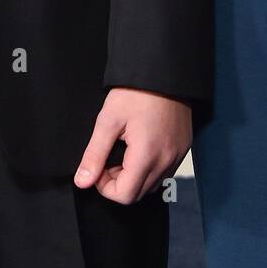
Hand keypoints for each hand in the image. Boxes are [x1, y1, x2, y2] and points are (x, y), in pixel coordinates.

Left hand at [73, 88, 191, 203]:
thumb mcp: (108, 120)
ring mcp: (178, 155)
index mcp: (147, 155)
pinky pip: (165, 172)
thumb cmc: (136, 92)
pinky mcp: (183, 148)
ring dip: (135, 177)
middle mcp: (166, 160)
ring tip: (125, 152)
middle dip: (119, 183)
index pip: (125, 195)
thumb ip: (94, 155)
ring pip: (153, 185)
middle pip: (139, 194)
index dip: (106, 187)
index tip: (100, 167)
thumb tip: (82, 181)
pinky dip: (150, 169)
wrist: (163, 72)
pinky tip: (141, 148)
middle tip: (110, 158)